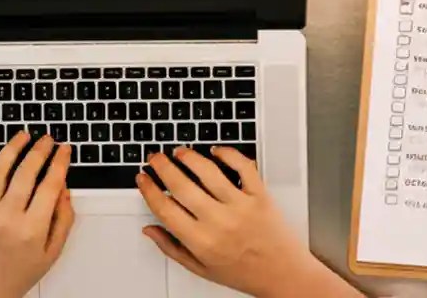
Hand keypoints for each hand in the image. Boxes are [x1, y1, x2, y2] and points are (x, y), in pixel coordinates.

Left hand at [0, 133, 75, 297]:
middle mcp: (7, 217)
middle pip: (26, 172)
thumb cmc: (17, 272)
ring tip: (23, 136)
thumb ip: (63, 220)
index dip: (60, 162)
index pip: (50, 184)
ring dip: (12, 147)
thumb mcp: (52, 252)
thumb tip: (64, 191)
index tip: (64, 150)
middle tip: (47, 140)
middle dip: (40, 150)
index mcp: (32, 228)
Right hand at [137, 147, 362, 297]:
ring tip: (180, 152)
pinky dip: (228, 153)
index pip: (165, 208)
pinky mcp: (260, 195)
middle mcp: (219, 221)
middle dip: (163, 167)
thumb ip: (172, 248)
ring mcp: (241, 206)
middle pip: (182, 185)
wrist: (283, 274)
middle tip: (155, 158)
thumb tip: (150, 230)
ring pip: (208, 171)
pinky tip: (216, 151)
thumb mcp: (201, 268)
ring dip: (189, 157)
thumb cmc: (244, 272)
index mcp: (201, 241)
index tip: (142, 178)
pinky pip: (243, 166)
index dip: (149, 189)